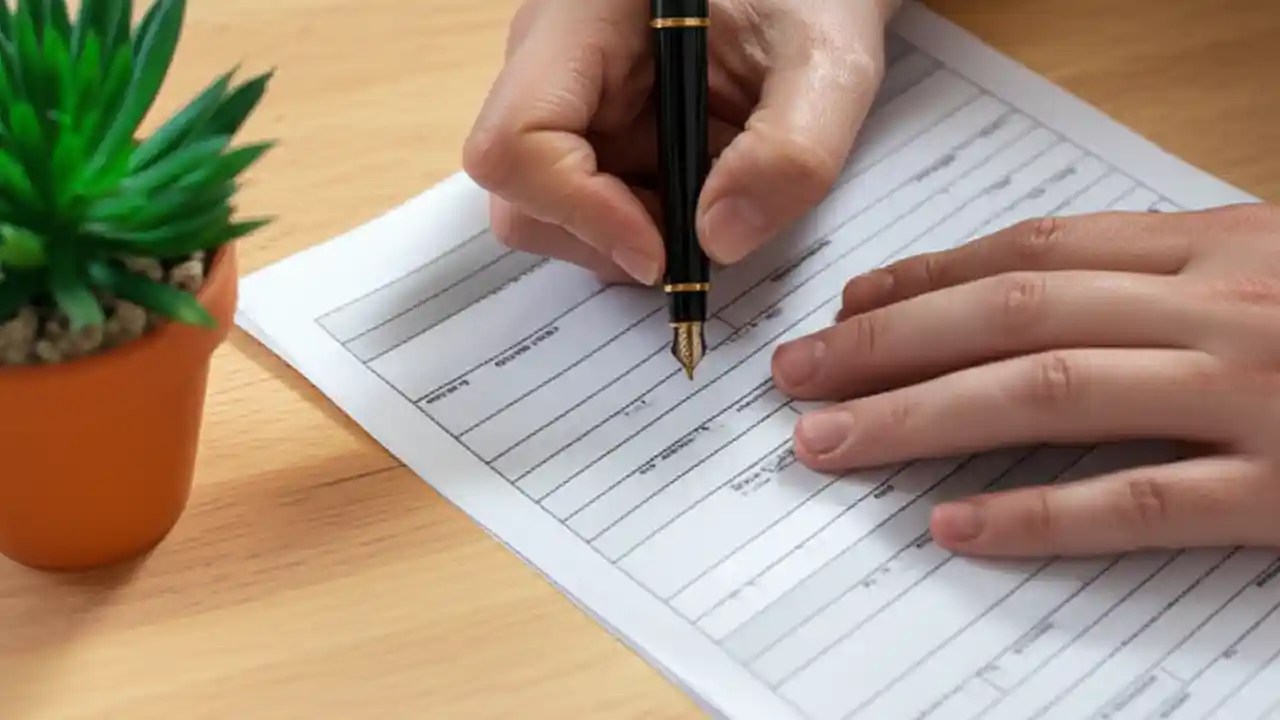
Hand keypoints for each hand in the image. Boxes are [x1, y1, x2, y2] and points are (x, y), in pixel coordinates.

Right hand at [462, 0, 897, 284]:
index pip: (518, 140)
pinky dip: (640, 223)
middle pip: (520, 189)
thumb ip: (793, 151)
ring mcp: (561, 94)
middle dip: (608, 237)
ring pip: (545, 208)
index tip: (661, 253)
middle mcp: (549, 57)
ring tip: (710, 200)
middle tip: (699, 231)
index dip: (579, 213)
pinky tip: (699, 188)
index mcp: (582, 18)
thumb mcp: (830, 64)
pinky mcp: (585, 123)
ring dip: (628, 235)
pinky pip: (581, 202)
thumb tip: (718, 242)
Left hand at [770, 204, 1279, 557]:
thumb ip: (1165, 273)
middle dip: (889, 343)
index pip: (1037, 252)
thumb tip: (1028, 291)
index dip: (926, 278)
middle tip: (800, 374)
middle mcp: (1219, 310)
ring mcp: (1250, 395)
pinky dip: (1035, 513)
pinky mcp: (1279, 490)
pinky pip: (1136, 503)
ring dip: (920, 416)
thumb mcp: (1272, 269)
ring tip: (831, 441)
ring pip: (1049, 393)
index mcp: (1217, 247)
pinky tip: (952, 526)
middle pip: (1015, 314)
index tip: (847, 306)